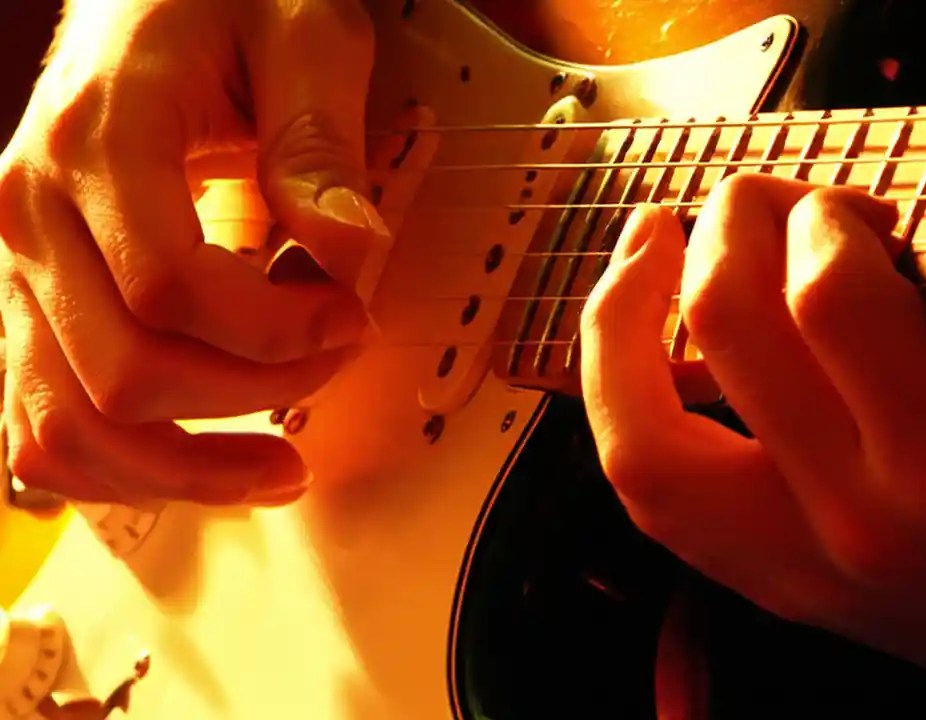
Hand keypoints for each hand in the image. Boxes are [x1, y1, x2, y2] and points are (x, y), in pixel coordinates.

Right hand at [0, 0, 386, 505]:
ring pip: (71, 426)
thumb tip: (348, 251)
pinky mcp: (31, 302)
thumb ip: (320, 143)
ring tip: (281, 469)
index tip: (350, 316)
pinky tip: (202, 466)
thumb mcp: (304, 34)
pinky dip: (123, 469)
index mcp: (94, 140)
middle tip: (333, 357)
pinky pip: (45, 426)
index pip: (169, 288)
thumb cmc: (226, 2)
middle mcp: (30, 212)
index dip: (277, 329)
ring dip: (185, 469)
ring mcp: (17, 266)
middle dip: (254, 392)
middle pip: (125, 372)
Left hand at [581, 1, 925, 714]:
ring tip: (642, 261)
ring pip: (648, 462)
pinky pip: (676, 516)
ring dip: (621, 346)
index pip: (823, 294)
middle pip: (722, 340)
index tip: (857, 205)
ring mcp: (821, 578)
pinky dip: (642, 430)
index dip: (826, 217)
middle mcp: (863, 529)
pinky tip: (664, 368)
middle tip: (760, 202)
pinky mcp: (810, 600)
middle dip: (725, 234)